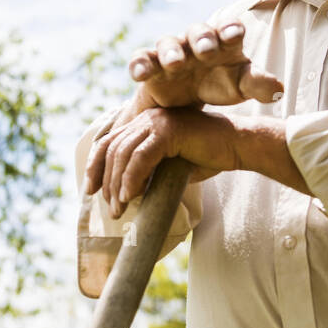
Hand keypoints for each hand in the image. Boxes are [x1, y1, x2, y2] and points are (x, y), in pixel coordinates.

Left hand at [84, 107, 237, 217]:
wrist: (237, 146)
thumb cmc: (207, 157)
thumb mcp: (169, 164)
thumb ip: (148, 172)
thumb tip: (125, 196)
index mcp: (144, 123)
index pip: (109, 142)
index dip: (95, 166)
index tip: (91, 191)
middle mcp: (146, 118)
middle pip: (112, 150)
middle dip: (106, 182)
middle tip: (112, 210)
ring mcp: (157, 121)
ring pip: (123, 154)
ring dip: (118, 185)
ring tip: (120, 209)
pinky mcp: (168, 130)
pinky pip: (141, 156)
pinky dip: (133, 178)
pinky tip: (132, 196)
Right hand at [127, 20, 283, 108]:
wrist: (186, 102)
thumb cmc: (219, 84)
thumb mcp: (240, 86)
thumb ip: (259, 84)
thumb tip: (280, 88)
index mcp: (223, 42)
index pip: (229, 29)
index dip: (230, 29)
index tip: (234, 35)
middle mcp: (196, 41)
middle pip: (198, 31)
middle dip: (202, 38)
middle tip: (206, 49)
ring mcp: (171, 52)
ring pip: (168, 43)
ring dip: (171, 51)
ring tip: (174, 64)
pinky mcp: (150, 66)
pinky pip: (141, 59)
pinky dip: (139, 64)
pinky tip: (138, 74)